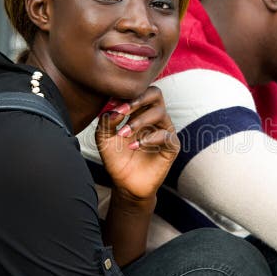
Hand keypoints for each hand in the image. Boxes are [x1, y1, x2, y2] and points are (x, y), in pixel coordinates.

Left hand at [95, 86, 179, 200]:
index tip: (113, 103)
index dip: (128, 93)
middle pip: (156, 94)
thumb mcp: (104, 138)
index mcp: (140, 112)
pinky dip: (149, 139)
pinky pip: (166, 135)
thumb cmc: (117, 158)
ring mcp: (165, 131)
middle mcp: (155, 118)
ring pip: (160, 113)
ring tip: (124, 134)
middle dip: (138, 99)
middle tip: (122, 111)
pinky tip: (134, 147)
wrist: (125, 184)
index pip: (141, 91)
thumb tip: (115, 110)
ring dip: (139, 121)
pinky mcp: (172, 147)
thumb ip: (106, 121)